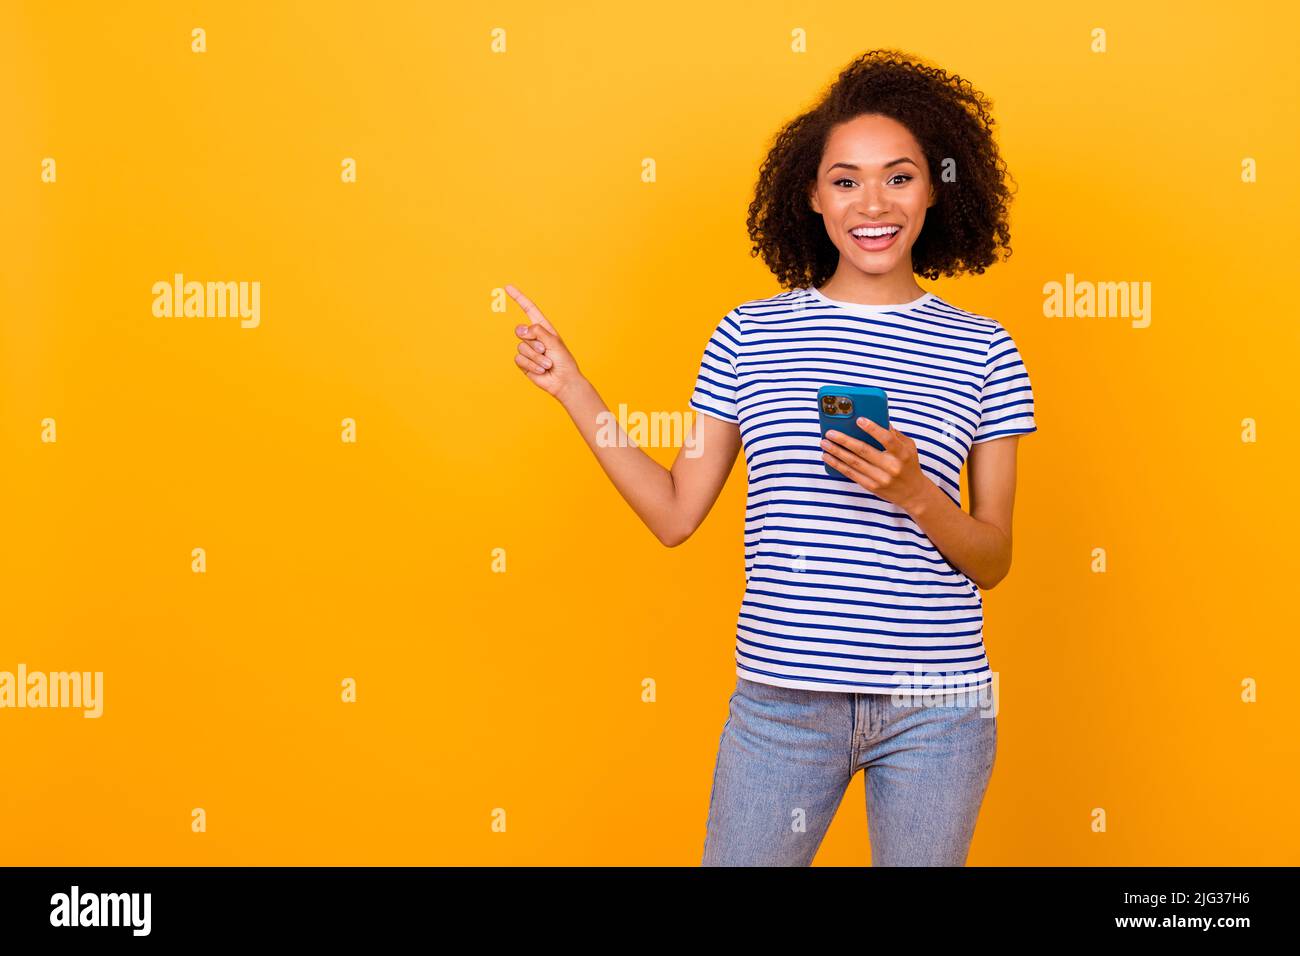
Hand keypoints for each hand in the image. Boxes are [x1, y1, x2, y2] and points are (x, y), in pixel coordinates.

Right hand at [505, 283, 584, 401]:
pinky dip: (531, 365)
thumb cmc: (563, 361)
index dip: (518, 298)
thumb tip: (521, 329)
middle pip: (521, 331)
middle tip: (546, 351)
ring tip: (547, 364)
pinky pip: (519, 359)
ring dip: (536, 357)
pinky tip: (541, 370)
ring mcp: (527, 350)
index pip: (529, 309)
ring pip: (521, 347)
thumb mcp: (554, 342)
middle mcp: (534, 337)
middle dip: (534, 343)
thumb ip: (538, 331)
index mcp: (543, 328)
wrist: (563, 381)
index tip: (508, 287)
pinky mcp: (523, 362)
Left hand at [821, 417, 931, 512]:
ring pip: (853, 463)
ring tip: (824, 443)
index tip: (859, 420)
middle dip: (844, 440)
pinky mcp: (871, 486)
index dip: (873, 429)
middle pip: (864, 450)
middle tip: (830, 432)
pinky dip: (837, 465)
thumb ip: (894, 433)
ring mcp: (880, 478)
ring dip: (836, 452)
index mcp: (902, 454)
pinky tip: (828, 457)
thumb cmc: (909, 465)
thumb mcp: (909, 447)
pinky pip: (851, 474)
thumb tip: (877, 418)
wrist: (913, 493)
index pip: (887, 439)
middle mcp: (891, 466)